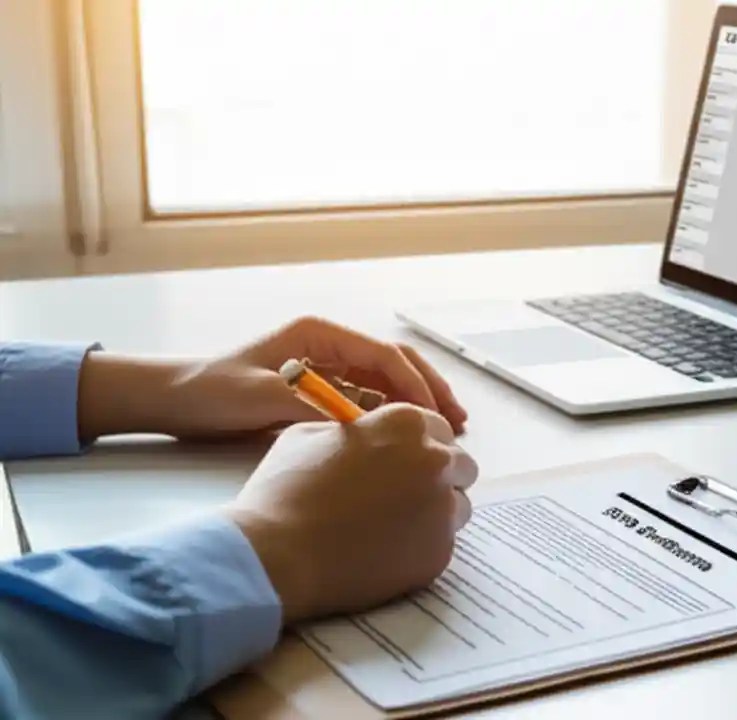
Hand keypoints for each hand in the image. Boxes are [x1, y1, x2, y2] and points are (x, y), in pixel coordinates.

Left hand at [78, 316, 466, 441]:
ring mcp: (326, 368)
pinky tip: (407, 437)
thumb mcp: (262, 399)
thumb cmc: (211, 390)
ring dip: (416, 404)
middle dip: (429, 389)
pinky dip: (392, 417)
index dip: (414, 383)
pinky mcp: (320, 392)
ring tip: (444, 430)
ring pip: (387, 383)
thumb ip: (314, 409)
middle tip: (456, 421)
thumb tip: (363, 427)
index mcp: (318, 334)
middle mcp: (328, 346)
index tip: (432, 414)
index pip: (383, 354)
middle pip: (395, 363)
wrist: (174, 400)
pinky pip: (367, 402)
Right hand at [225, 403, 477, 622]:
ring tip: (395, 526)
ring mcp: (442, 509)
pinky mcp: (440, 552)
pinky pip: (443, 543)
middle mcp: (435, 461)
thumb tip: (368, 437)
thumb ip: (356, 431)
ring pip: (459, 505)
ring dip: (437, 512)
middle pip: (460, 465)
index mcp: (407, 424)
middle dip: (438, 476)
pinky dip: (423, 546)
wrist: (277, 554)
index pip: (438, 428)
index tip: (405, 460)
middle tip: (404, 494)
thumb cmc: (285, 490)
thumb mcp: (311, 435)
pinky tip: (387, 552)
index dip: (420, 445)